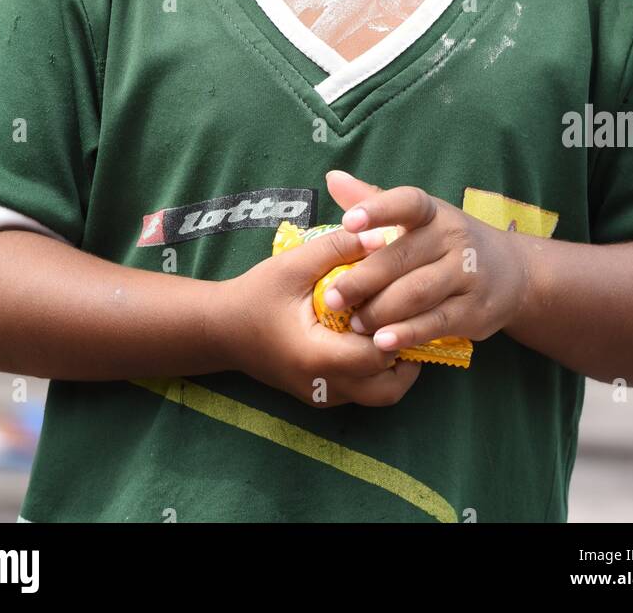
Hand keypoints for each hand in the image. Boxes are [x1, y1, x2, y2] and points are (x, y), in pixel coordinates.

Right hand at [214, 224, 421, 407]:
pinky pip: (363, 391)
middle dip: (406, 354)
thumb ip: (338, 247)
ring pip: (379, 395)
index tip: (405, 297)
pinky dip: (377, 370)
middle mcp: (324, 386)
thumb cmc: (256, 294)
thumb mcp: (294, 264)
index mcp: (317, 356)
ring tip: (398, 327)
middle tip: (412, 318)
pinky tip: (376, 335)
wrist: (221, 329)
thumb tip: (383, 236)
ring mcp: (324, 396)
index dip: (397, 326)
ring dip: (395, 366)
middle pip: (387, 388)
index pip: (378, 354)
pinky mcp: (323, 395)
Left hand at [323, 170, 530, 352]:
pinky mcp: (475, 310)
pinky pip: (436, 323)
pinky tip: (382, 342)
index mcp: (433, 212)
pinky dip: (407, 333)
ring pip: (418, 293)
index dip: (378, 210)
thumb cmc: (446, 242)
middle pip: (403, 257)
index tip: (347, 223)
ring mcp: (467, 275)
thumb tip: (333, 178)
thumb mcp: (418, 217)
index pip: (408, 203)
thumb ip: (374, 200)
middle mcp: (453, 238)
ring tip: (354, 323)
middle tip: (332, 296)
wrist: (511, 273)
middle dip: (364, 278)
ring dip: (381, 310)